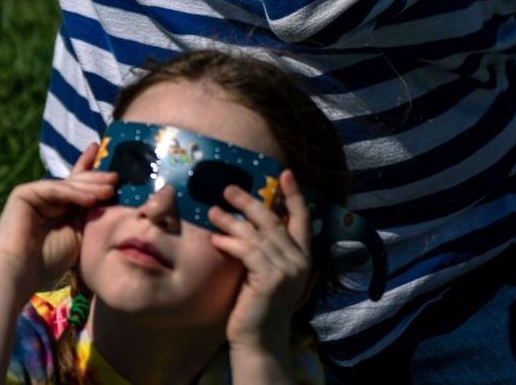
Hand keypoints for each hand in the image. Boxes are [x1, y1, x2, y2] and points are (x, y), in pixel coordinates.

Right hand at [0, 141, 119, 293]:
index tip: (112, 166)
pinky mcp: (23, 194)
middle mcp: (46, 200)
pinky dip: (74, 193)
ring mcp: (33, 195)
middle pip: (74, 183)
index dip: (93, 174)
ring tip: (110, 189)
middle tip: (116, 177)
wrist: (20, 273)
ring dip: (90, 186)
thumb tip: (108, 197)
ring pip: (67, 185)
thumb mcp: (77, 236)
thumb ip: (87, 216)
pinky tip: (92, 199)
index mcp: (58, 209)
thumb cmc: (48, 262)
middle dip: (96, 180)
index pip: (78, 187)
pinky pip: (55, 190)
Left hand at [208, 169, 313, 357]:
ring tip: (212, 211)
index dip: (294, 195)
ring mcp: (287, 270)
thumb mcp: (266, 273)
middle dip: (250, 202)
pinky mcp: (270, 279)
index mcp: (303, 258)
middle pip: (274, 221)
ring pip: (257, 234)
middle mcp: (299, 262)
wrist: (260, 341)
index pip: (302, 219)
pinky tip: (215, 239)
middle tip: (228, 189)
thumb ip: (265, 250)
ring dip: (232, 220)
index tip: (286, 173)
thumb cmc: (257, 307)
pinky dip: (230, 243)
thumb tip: (248, 223)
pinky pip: (247, 251)